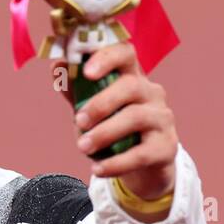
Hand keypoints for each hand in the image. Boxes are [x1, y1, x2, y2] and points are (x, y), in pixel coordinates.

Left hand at [60, 42, 177, 199]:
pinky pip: (140, 154)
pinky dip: (116, 163)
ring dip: (104, 133)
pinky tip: (98, 169)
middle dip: (100, 103)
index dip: (106, 57)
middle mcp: (152, 92)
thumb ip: (77, 89)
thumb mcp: (94, 108)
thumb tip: (57, 66)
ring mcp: (162, 118)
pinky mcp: (166, 147)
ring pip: (136, 118)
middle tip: (79, 120)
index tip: (86, 71)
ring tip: (83, 147)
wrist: (145, 166)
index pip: (125, 53)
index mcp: (132, 76)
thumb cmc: (115, 128)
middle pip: (131, 86)